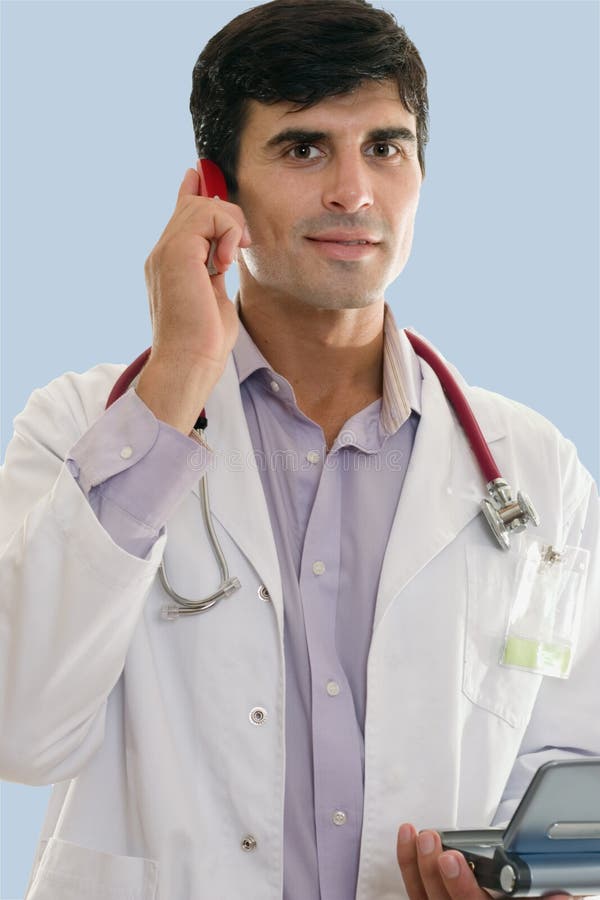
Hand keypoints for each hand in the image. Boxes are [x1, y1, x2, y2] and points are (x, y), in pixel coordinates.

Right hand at [137, 163, 250, 432]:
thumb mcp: (215, 299)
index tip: (196, 173)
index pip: (179, 216)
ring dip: (230, 226)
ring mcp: (165, 252)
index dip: (190, 191)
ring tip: (233, 259)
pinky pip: (208, 214)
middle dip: (227, 217)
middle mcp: (162, 254)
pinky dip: (227, 232)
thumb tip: (226, 254)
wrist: (189, 364)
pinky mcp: (176, 253)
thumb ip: (216, 271)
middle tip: (240, 249)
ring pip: (204, 206)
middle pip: (196, 205)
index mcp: (170, 264)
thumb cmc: (205, 344)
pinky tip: (227, 262)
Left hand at [396, 824, 577, 899]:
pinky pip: (415, 889)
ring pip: (425, 896)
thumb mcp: (532, 899)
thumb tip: (562, 895)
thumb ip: (541, 898)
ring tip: (420, 834)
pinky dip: (409, 862)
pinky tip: (408, 835)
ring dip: (418, 864)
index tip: (459, 860)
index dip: (464, 886)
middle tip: (436, 845)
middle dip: (441, 874)